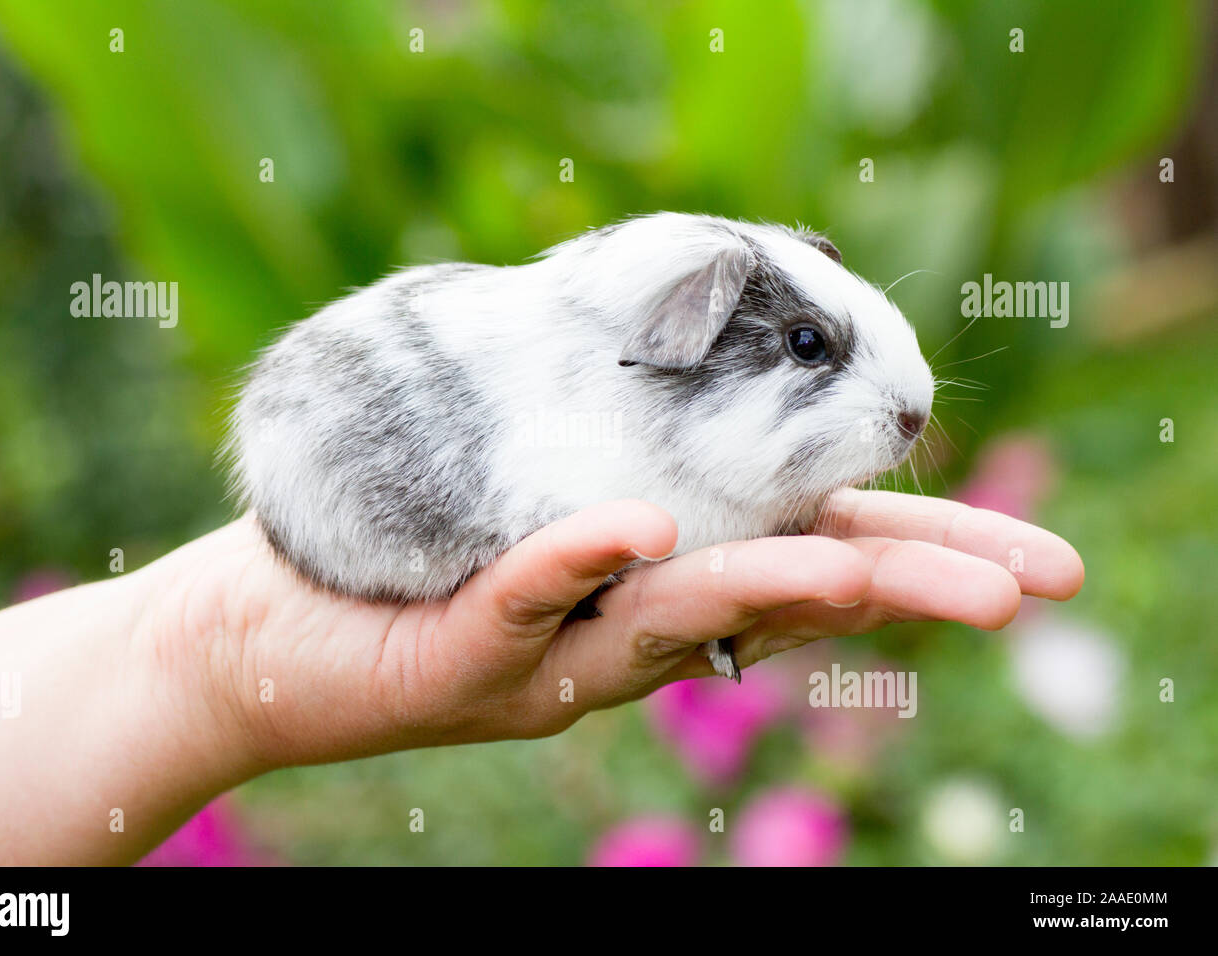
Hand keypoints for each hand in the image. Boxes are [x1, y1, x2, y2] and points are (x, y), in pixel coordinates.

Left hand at [149, 489, 1083, 773]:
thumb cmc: (403, 550)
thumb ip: (618, 459)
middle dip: (904, 591)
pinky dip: (582, 558)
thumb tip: (704, 379)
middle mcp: (625, 630)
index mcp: (660, 582)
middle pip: (780, 604)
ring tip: (856, 565)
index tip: (1029, 561)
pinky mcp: (457, 648)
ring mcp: (549, 648)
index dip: (922, 553)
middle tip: (1020, 591)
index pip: (811, 553)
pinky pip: (523, 599)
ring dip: (769, 582)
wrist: (258, 632)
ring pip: (675, 617)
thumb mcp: (537, 490)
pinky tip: (641, 529)